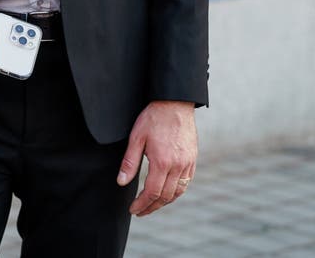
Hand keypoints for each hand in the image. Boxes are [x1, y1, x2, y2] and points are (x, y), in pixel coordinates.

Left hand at [117, 100, 196, 215]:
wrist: (175, 103)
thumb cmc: (154, 117)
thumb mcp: (137, 137)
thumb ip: (130, 161)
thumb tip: (121, 182)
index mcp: (162, 162)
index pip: (151, 192)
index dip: (142, 204)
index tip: (133, 209)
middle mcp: (177, 166)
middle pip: (165, 196)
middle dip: (151, 207)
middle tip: (141, 211)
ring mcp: (187, 163)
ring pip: (177, 192)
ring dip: (164, 202)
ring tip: (152, 205)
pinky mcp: (192, 159)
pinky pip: (186, 182)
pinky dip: (177, 192)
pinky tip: (168, 192)